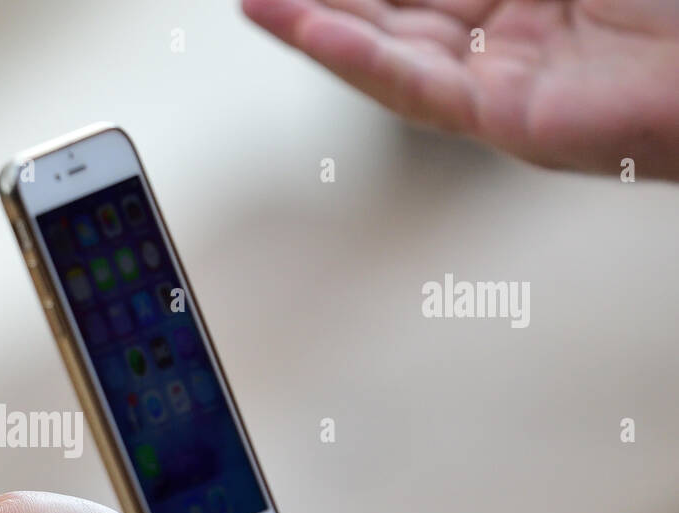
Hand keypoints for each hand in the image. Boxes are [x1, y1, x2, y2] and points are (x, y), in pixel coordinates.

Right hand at [242, 0, 678, 179]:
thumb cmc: (675, 7)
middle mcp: (507, 36)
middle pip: (391, 13)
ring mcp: (503, 80)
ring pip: (388, 52)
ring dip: (316, 27)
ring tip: (258, 4)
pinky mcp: (508, 118)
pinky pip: (418, 89)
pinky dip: (361, 60)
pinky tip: (314, 32)